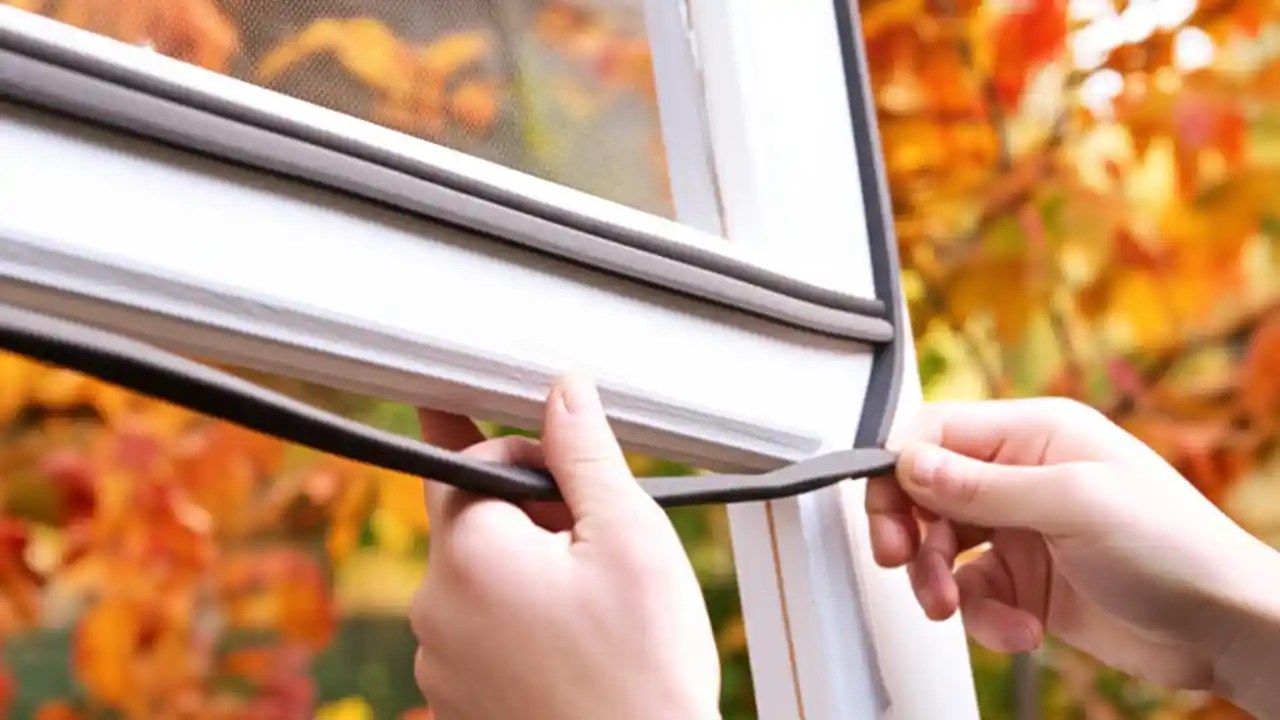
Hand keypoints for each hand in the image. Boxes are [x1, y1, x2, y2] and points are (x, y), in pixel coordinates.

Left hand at [409, 375, 720, 719]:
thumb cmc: (644, 675)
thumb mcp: (631, 538)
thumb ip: (586, 454)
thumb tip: (563, 392)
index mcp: (469, 556)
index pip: (466, 460)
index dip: (526, 455)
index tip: (567, 471)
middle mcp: (434, 610)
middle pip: (470, 522)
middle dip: (530, 516)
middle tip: (596, 543)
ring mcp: (439, 666)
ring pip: (477, 581)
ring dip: (526, 573)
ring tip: (595, 607)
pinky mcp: (455, 705)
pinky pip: (477, 637)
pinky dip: (517, 626)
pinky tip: (574, 646)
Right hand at [866, 398, 1279, 715]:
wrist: (1226, 628)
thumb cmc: (1177, 549)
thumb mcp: (1072, 504)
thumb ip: (981, 485)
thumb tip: (908, 463)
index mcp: (1034, 434)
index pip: (936, 434)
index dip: (899, 470)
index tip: (887, 514)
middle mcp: (1021, 477)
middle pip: (927, 493)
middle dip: (910, 533)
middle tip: (900, 562)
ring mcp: (1022, 531)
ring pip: (942, 549)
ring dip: (940, 583)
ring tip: (955, 608)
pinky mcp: (1027, 582)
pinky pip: (973, 595)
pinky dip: (983, 618)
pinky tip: (1018, 630)